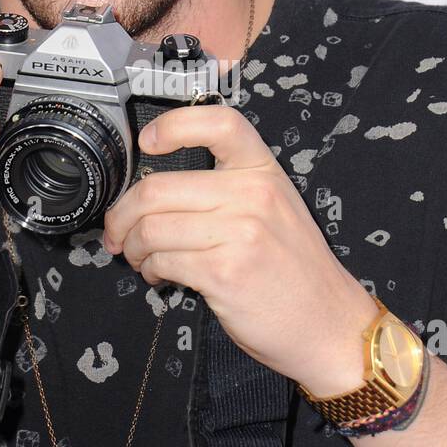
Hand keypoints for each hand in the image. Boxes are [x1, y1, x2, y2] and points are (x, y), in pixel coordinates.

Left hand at [102, 104, 378, 391]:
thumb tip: (156, 191)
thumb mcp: (275, 208)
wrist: (327, 323)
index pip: (219, 123)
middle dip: (124, 213)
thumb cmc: (294, 269)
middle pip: (158, 188)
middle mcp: (253, 194)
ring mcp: (239, 232)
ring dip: (133, 247)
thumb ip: (228, 189)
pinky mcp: (224, 272)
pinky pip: (162, 260)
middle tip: (118, 231)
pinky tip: (160, 276)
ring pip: (152, 228)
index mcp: (263, 171)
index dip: (173, 125)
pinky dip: (150, 269)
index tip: (148, 142)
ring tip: (141, 258)